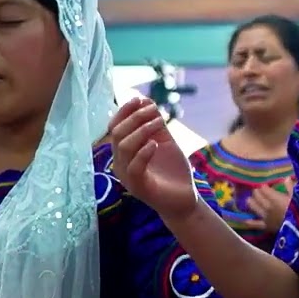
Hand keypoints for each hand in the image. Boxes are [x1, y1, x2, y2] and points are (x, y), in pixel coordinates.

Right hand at [109, 98, 199, 219]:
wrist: (183, 199)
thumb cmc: (172, 171)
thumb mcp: (164, 142)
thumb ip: (155, 125)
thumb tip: (147, 101)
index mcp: (123, 152)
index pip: (115, 128)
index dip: (124, 112)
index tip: (139, 98)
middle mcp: (120, 163)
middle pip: (117, 134)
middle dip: (135, 117)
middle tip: (153, 109)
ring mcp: (127, 176)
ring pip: (123, 147)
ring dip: (141, 130)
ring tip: (159, 122)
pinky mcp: (138, 187)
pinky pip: (134, 167)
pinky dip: (144, 152)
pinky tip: (155, 144)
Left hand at [246, 180, 292, 232]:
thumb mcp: (296, 198)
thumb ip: (290, 187)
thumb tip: (286, 178)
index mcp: (276, 198)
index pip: (263, 188)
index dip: (262, 185)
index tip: (264, 184)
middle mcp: (267, 206)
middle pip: (257, 195)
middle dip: (256, 191)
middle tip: (257, 190)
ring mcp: (265, 216)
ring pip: (253, 205)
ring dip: (251, 201)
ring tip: (251, 199)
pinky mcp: (264, 226)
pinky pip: (254, 223)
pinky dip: (249, 221)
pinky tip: (244, 219)